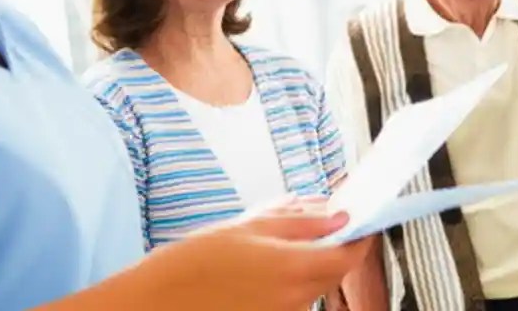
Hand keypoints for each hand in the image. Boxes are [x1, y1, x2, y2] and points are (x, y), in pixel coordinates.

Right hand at [152, 198, 376, 310]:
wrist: (156, 303)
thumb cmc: (196, 261)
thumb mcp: (249, 227)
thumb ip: (301, 222)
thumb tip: (340, 215)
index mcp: (294, 268)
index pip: (350, 255)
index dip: (361, 236)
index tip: (361, 220)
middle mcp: (296, 299)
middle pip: (335, 272)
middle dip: (337, 249)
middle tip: (322, 226)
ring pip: (315, 287)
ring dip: (312, 266)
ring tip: (278, 247)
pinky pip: (294, 301)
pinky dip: (291, 283)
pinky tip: (262, 271)